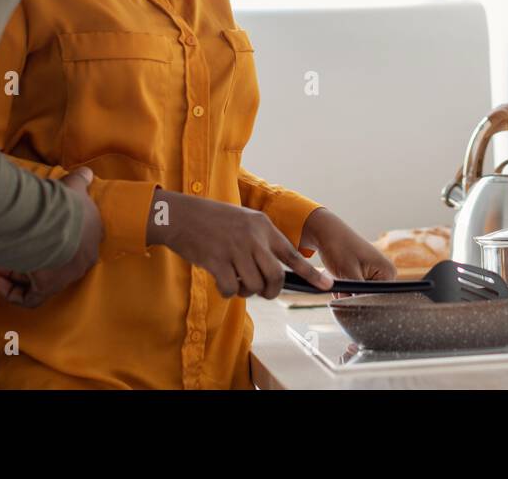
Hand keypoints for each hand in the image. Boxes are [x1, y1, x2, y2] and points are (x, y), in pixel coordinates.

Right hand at [0, 167, 102, 307]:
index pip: (72, 242)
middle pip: (52, 261)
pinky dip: (11, 292)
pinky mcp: (49, 287)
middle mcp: (81, 259)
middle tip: (6, 248)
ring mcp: (66, 275)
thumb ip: (80, 180)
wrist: (54, 221)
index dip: (50, 237)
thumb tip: (86, 173)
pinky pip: (30, 298)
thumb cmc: (64, 203)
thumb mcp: (74, 186)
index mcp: (90, 236)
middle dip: (26, 255)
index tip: (30, 231)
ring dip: (12, 270)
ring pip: (38, 278)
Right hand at [148, 189, 332, 298]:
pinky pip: (231, 289)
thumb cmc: (213, 220)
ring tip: (236, 282)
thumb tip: (274, 273)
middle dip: (271, 291)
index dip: (310, 273)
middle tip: (262, 291)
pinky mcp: (216, 261)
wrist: (181, 215)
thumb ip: (260, 242)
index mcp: (263, 227)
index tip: (326, 285)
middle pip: (275, 277)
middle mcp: (253, 237)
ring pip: (253, 285)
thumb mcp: (244, 221)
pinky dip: (228, 292)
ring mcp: (235, 249)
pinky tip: (221, 282)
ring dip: (246, 291)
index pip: (292, 254)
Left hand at [300, 207, 396, 298]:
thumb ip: (358, 295)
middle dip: (352, 296)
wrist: (327, 232)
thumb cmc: (339, 248)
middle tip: (339, 286)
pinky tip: (337, 274)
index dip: (363, 302)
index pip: (379, 299)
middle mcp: (385, 273)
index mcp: (388, 272)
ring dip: (345, 291)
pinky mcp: (364, 272)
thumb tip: (361, 309)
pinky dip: (344, 285)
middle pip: (369, 297)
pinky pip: (355, 287)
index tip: (348, 299)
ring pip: (359, 293)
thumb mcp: (349, 275)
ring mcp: (374, 272)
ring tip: (337, 276)